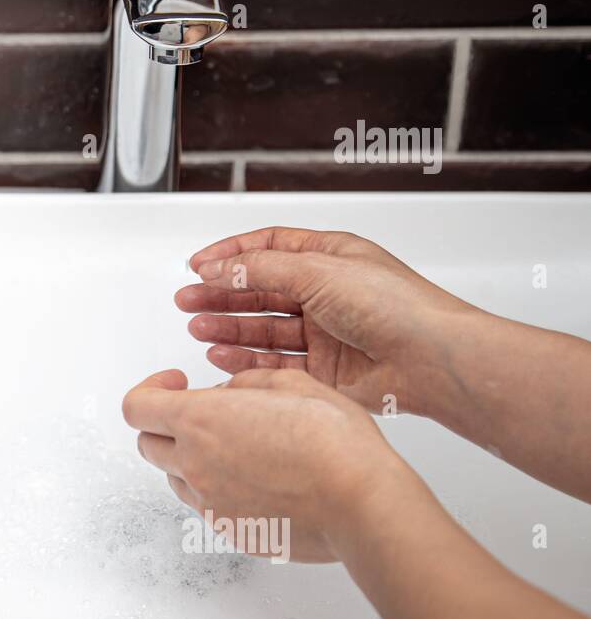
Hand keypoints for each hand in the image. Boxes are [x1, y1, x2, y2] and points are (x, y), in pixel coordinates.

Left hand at [121, 367, 423, 562]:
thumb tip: (228, 392)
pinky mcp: (231, 531)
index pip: (136, 407)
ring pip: (176, 478)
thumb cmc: (334, 443)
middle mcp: (195, 465)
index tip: (174, 384)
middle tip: (201, 414)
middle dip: (166, 424)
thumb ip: (246, 382)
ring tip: (236, 446)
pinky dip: (218, 488)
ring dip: (190, 458)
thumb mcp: (291, 383)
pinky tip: (256, 477)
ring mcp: (211, 503)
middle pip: (147, 444)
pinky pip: (207, 506)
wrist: (361, 503)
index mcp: (200, 421)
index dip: (149, 389)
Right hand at [176, 227, 478, 415]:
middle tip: (186, 299)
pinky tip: (222, 354)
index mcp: (330, 257)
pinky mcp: (324, 371)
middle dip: (221, 293)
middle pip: (260, 289)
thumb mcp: (318, 271)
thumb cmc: (394, 306)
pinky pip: (275, 363)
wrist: (430, 359)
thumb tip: (220, 267)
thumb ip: (262, 270)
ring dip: (228, 325)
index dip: (231, 254)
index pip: (269, 247)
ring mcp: (324, 333)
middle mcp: (326, 292)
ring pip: (263, 327)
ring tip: (197, 327)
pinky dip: (246, 358)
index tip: (198, 264)